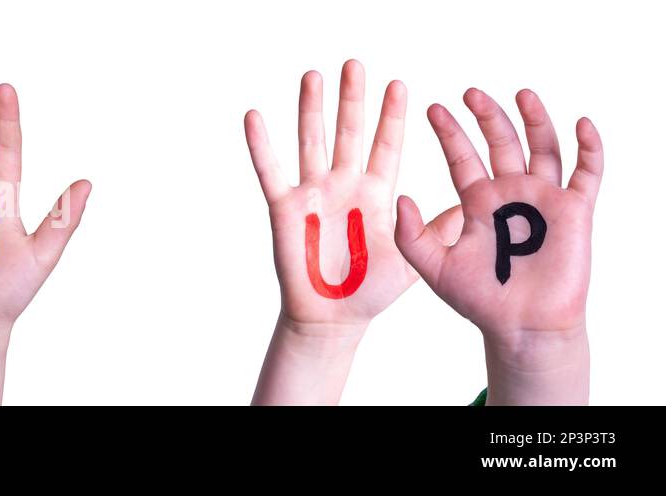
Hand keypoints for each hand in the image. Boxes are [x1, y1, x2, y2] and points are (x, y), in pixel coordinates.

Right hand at [245, 61, 460, 403]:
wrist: (333, 317)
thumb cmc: (371, 290)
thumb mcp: (417, 258)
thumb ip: (440, 228)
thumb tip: (475, 202)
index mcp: (375, 193)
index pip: (385, 144)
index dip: (391, 116)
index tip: (398, 85)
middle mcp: (343, 185)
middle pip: (348, 132)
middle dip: (353, 99)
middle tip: (356, 64)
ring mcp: (313, 194)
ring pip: (311, 141)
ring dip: (312, 108)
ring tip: (314, 75)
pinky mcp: (285, 208)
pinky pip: (270, 171)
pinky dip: (261, 145)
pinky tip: (255, 117)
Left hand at [396, 88, 601, 404]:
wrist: (521, 326)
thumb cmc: (480, 300)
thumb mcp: (434, 267)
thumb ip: (411, 235)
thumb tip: (402, 198)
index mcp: (477, 202)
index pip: (462, 157)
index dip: (450, 133)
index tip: (433, 108)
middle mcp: (510, 194)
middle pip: (501, 143)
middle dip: (487, 117)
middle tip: (470, 92)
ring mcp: (544, 199)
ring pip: (542, 147)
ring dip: (535, 119)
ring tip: (521, 93)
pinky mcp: (575, 210)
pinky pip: (587, 172)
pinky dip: (589, 148)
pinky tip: (581, 124)